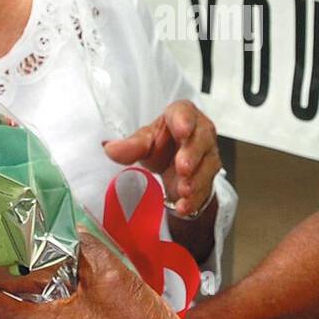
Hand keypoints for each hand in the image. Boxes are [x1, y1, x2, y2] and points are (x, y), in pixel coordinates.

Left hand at [104, 100, 220, 218]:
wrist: (172, 168)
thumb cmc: (161, 145)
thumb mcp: (144, 142)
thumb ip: (131, 145)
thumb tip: (110, 148)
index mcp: (181, 116)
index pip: (185, 112)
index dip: (184, 120)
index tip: (182, 131)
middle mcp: (199, 133)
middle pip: (202, 139)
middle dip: (192, 154)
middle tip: (183, 168)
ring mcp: (207, 156)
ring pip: (207, 166)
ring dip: (196, 180)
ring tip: (183, 191)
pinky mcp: (208, 179)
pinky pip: (204, 189)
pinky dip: (194, 200)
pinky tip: (184, 206)